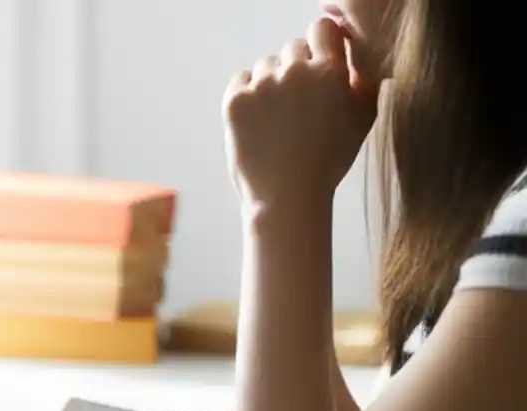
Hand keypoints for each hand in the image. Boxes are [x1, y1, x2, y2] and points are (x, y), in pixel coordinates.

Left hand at [223, 18, 379, 212]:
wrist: (286, 196)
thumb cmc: (328, 161)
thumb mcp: (361, 119)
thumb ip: (361, 79)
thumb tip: (350, 55)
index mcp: (330, 72)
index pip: (322, 29)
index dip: (320, 45)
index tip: (318, 63)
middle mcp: (295, 72)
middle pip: (292, 48)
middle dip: (296, 69)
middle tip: (297, 104)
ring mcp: (262, 85)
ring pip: (265, 65)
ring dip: (271, 82)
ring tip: (278, 118)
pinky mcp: (235, 100)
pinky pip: (240, 79)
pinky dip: (247, 94)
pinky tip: (258, 120)